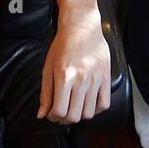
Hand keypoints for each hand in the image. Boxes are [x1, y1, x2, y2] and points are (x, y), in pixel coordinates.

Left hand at [38, 9, 110, 124]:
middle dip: (64, 120)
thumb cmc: (63, 45)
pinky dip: (95, 110)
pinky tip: (87, 103)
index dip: (53, 117)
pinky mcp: (106, 78)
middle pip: (74, 116)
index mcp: (64, 76)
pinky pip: (104, 104)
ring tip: (74, 107)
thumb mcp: (48, 67)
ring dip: (79, 115)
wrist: (82, 27)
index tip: (51, 114)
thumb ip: (45, 92)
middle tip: (61, 114)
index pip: (59, 111)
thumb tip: (42, 114)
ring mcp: (95, 79)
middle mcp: (81, 79)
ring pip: (88, 113)